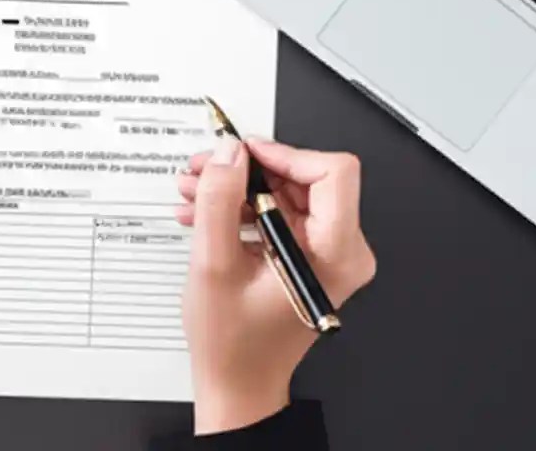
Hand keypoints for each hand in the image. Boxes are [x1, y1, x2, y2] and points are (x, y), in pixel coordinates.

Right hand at [175, 137, 375, 434]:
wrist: (237, 381)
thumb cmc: (233, 342)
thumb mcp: (214, 264)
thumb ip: (219, 202)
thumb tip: (228, 154)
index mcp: (335, 254)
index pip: (333, 173)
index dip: (284, 154)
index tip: (243, 154)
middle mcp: (341, 252)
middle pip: (305, 180)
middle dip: (248, 170)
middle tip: (205, 168)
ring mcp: (325, 255)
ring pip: (286, 194)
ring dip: (237, 189)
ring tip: (195, 191)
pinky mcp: (307, 257)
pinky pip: (279, 215)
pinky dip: (241, 209)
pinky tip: (204, 214)